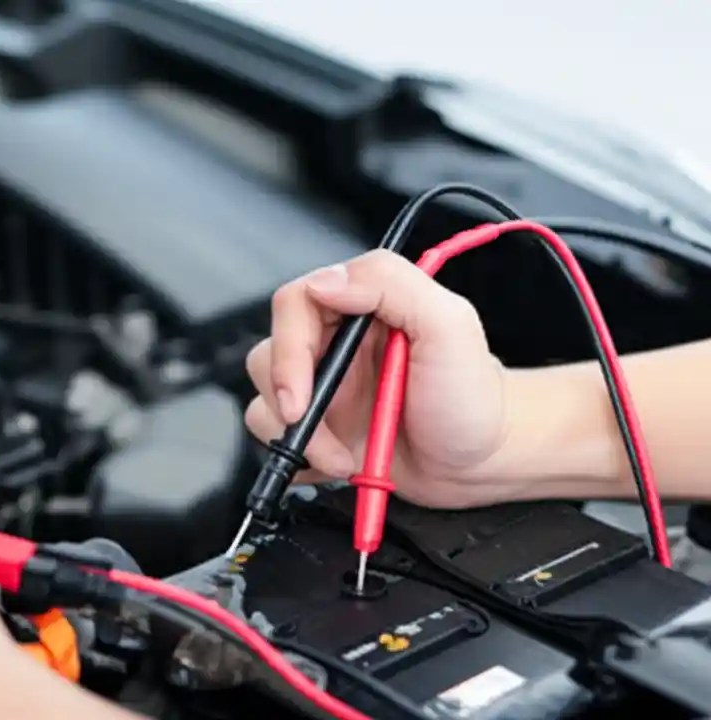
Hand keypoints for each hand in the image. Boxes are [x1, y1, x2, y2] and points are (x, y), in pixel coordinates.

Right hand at [245, 249, 520, 508]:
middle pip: (270, 356)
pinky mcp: (319, 431)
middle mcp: (334, 345)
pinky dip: (298, 460)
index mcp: (359, 308)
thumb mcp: (449, 325)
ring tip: (344, 459)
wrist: (484, 463)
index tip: (301, 393)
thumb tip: (325, 282)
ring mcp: (324, 391)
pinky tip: (333, 466)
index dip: (288, 349)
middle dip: (288, 404)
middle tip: (321, 435)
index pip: (294, 305)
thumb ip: (391, 286)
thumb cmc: (473, 396)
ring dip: (300, 440)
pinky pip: (279, 441)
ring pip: (266, 402)